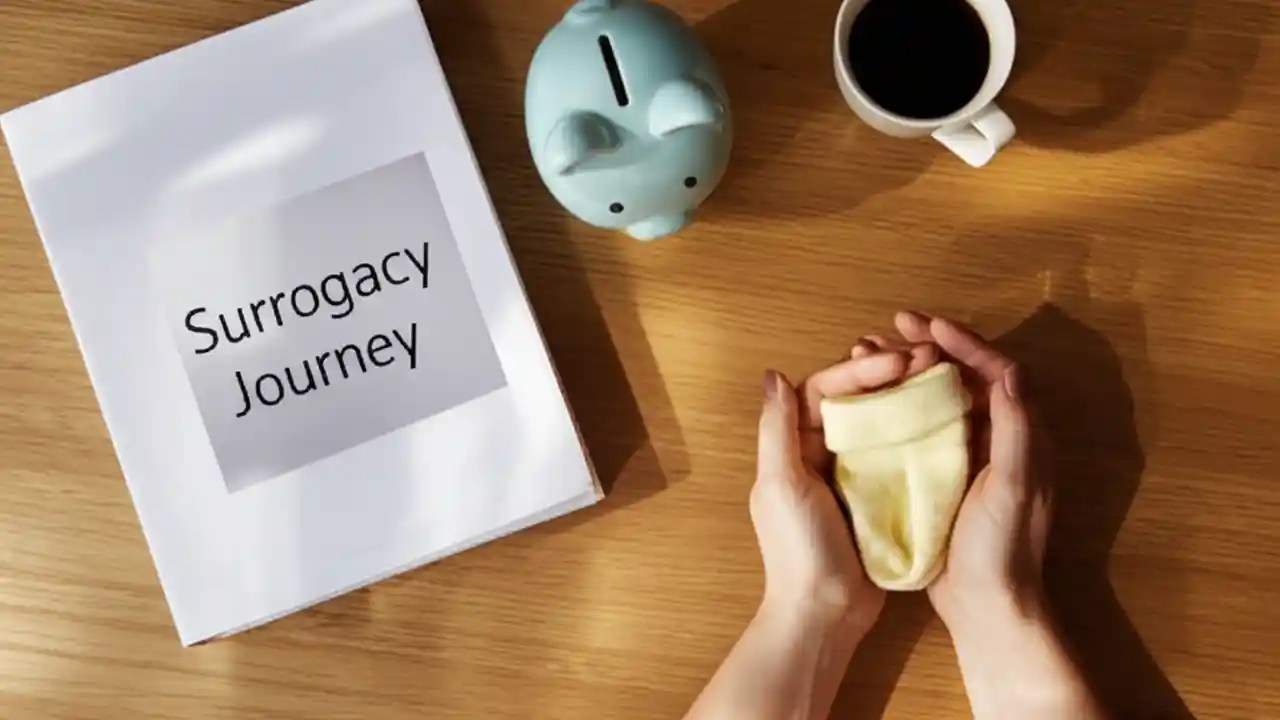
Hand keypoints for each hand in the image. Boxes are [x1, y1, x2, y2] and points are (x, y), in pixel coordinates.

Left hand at [751, 350, 928, 634]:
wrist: (826, 613)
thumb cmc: (799, 549)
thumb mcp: (782, 485)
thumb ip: (777, 430)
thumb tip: (774, 375)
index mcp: (793, 446)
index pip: (824, 391)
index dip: (859, 371)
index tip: (899, 360)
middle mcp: (819, 454)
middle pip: (853, 400)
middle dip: (887, 375)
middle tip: (927, 359)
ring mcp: (850, 475)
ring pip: (877, 422)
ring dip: (903, 398)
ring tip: (939, 379)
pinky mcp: (878, 496)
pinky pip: (896, 453)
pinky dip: (915, 433)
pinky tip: (944, 420)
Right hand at [892, 310, 1050, 627]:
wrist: (985, 607)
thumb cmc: (1001, 548)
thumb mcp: (1013, 486)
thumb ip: (1016, 429)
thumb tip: (1008, 371)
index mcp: (1021, 435)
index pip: (996, 371)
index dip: (964, 342)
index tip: (927, 324)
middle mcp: (999, 439)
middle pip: (966, 376)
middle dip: (931, 346)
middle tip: (894, 324)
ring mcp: (971, 457)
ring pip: (941, 397)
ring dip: (910, 370)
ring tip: (872, 352)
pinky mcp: (945, 476)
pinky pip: (922, 425)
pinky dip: (899, 404)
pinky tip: (869, 400)